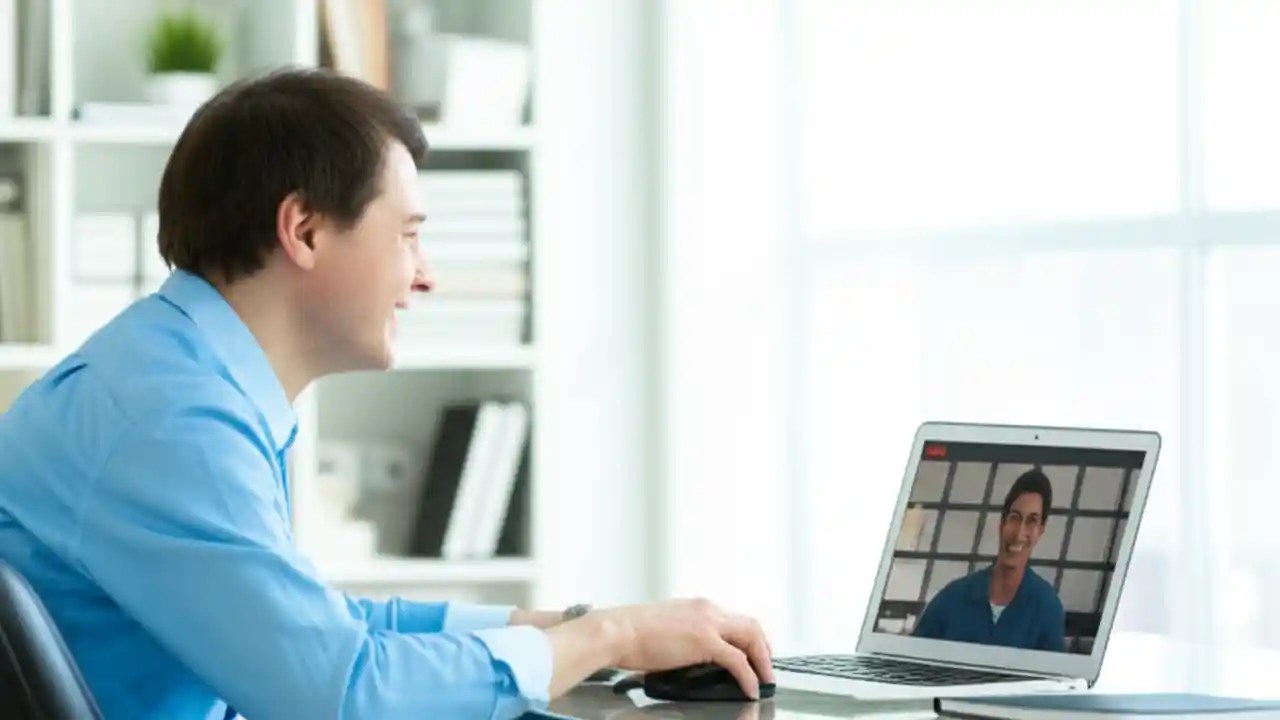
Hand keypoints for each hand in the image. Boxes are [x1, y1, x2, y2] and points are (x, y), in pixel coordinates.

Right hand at [603, 598, 774, 699]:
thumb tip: (693, 656)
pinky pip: (738, 661)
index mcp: (698, 607)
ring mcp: (708, 624)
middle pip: (750, 626)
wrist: (619, 631)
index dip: (748, 638)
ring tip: (765, 679)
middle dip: (763, 648)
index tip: (753, 652)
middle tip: (766, 667)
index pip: (735, 619)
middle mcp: (708, 610)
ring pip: (751, 638)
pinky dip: (749, 676)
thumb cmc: (632, 632)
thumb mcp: (667, 627)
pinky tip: (751, 689)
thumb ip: (685, 636)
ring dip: (762, 660)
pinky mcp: (705, 642)